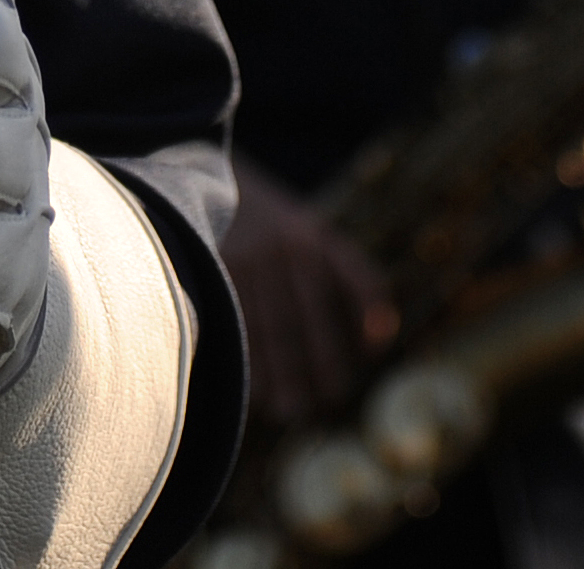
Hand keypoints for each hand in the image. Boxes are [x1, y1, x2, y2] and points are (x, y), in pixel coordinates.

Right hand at [222, 150, 396, 430]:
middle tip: (331, 397)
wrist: (202, 174)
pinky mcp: (214, 268)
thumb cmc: (271, 228)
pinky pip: (236, 323)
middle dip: (322, 360)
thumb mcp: (308, 233)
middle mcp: (286, 246)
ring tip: (293, 409)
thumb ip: (346, 278)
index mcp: (316, 236)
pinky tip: (256, 388)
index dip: (368, 303)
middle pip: (308, 312)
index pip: (352, 272)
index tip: (378, 341)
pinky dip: (247, 359)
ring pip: (271, 325)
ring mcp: (248, 256)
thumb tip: (382, 334)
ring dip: (282, 373)